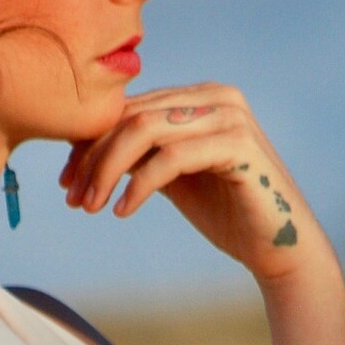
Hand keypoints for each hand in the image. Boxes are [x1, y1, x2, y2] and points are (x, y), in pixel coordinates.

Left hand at [60, 83, 329, 285]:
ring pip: (146, 131)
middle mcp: (216, 96)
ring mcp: (230, 116)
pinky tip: (123, 211)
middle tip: (72, 197)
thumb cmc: (227, 214)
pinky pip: (172, 157)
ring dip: (108, 170)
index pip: (130, 108)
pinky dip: (140, 185)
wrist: (278, 247)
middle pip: (133, 115)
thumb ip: (142, 155)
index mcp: (199, 97)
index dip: (90, 142)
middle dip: (93, 157)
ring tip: (91, 206)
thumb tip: (85, 149)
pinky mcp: (238, 144)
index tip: (66, 181)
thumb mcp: (173, 177)